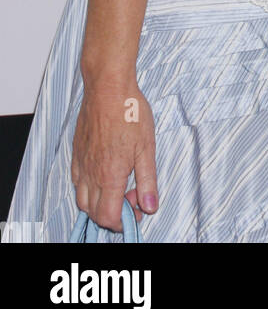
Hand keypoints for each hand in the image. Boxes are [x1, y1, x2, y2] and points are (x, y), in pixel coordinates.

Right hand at [70, 82, 157, 229]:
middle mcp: (91, 173)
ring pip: (82, 199)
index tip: (136, 211)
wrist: (108, 87)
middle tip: (131, 197)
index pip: (108, 217)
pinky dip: (87, 188)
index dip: (123, 222)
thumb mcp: (147, 148)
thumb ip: (148, 181)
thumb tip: (149, 207)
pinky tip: (102, 174)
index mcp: (109, 175)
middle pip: (93, 212)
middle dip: (112, 214)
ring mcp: (81, 163)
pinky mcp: (76, 152)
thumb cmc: (129, 112)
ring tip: (117, 187)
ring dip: (98, 203)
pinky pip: (76, 181)